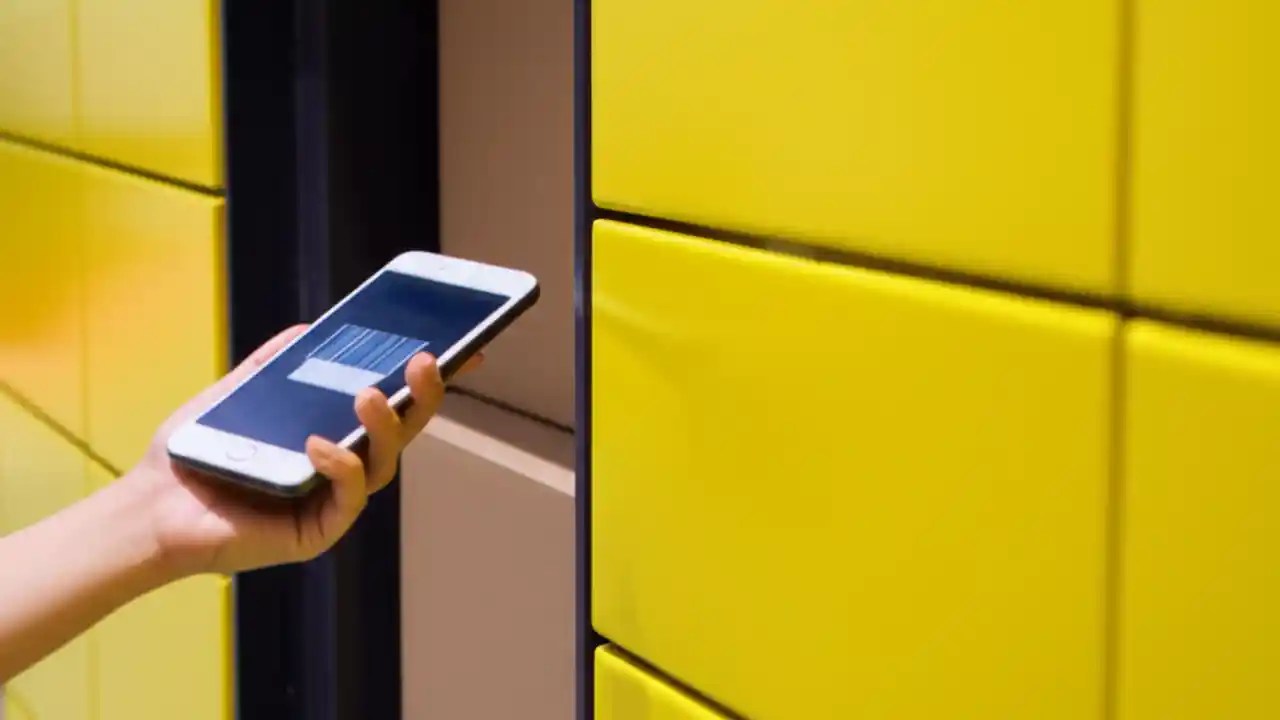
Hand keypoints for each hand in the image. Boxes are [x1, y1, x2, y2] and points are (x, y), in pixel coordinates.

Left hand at [120, 325, 481, 576]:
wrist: (149, 505)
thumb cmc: (192, 452)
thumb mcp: (235, 393)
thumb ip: (273, 364)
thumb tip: (310, 330)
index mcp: (334, 434)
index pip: (392, 402)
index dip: (429, 379)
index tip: (464, 347)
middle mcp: (343, 467)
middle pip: (402, 430)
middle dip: (423, 395)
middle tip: (428, 359)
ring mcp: (333, 501)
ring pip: (384, 462)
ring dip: (385, 426)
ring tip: (368, 395)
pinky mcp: (317, 531)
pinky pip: (348, 498)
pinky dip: (342, 467)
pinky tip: (320, 444)